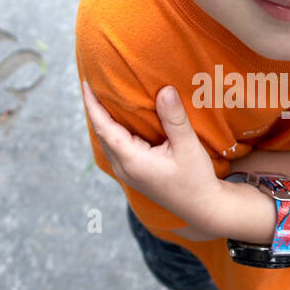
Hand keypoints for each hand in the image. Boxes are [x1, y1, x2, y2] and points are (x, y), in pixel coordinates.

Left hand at [81, 80, 224, 233]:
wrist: (202, 207)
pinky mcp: (133, 173)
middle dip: (95, 108)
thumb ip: (174, 118)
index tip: (87, 82)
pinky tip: (121, 118)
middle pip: (100, 133)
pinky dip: (114, 129)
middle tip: (95, 82)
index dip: (93, 104)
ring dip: (103, 119)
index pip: (103, 127)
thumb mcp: (188, 146)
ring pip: (107, 140)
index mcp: (131, 160)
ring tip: (103, 96)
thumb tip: (165, 90)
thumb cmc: (196, 179)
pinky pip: (116, 146)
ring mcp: (126, 172)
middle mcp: (123, 167)